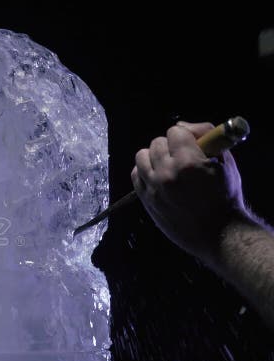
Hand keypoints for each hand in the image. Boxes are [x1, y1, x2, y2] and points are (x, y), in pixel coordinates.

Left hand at [131, 122, 246, 262]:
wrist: (218, 234)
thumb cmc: (226, 196)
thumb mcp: (225, 162)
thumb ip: (205, 137)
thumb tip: (181, 126)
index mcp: (188, 162)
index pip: (175, 132)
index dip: (185, 136)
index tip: (191, 144)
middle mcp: (167, 173)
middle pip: (156, 143)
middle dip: (170, 146)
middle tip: (181, 156)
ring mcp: (153, 187)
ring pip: (141, 156)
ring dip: (154, 157)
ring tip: (167, 165)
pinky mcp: (146, 199)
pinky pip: (135, 174)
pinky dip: (144, 172)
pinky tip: (157, 176)